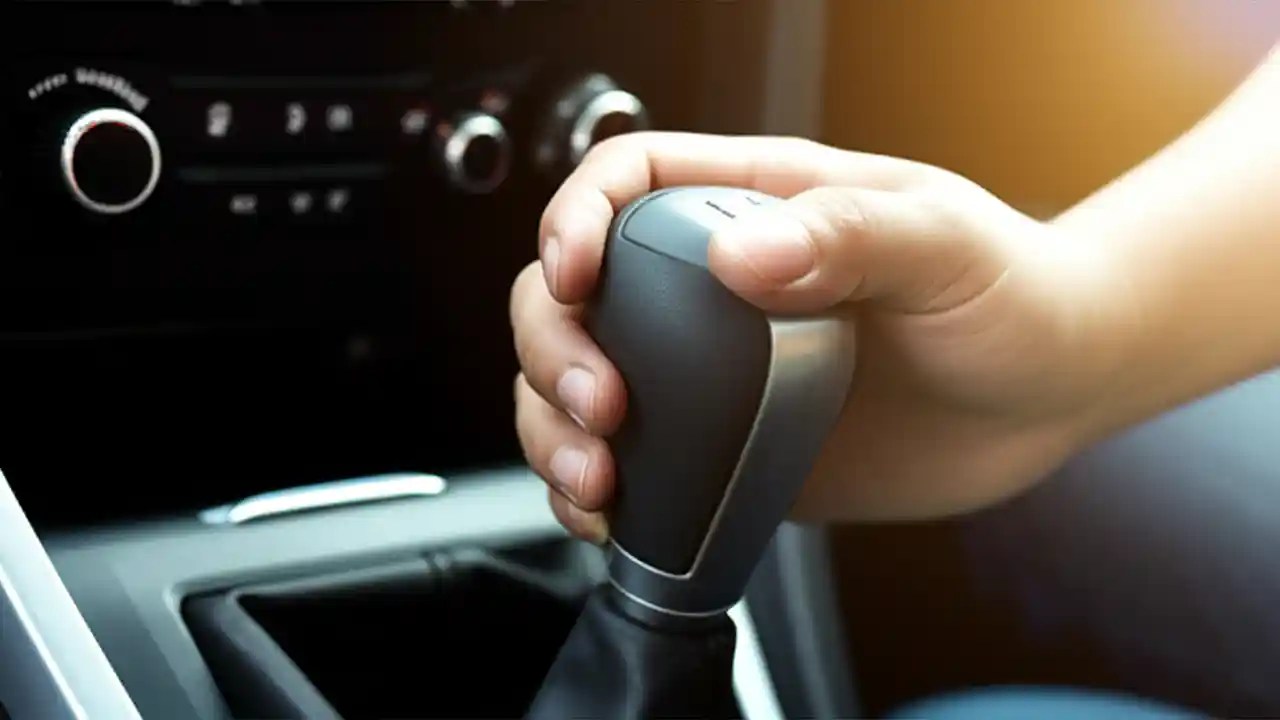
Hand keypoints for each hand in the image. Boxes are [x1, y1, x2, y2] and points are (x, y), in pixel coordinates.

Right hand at [510, 132, 1128, 541]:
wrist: (1050, 391)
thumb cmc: (1011, 293)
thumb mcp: (944, 244)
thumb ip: (850, 233)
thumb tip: (744, 254)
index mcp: (756, 208)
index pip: (625, 183)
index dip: (575, 218)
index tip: (575, 272)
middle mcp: (712, 290)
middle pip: (572, 293)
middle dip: (555, 348)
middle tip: (603, 404)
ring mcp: (711, 374)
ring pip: (580, 383)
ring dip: (555, 429)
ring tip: (598, 476)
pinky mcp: (726, 448)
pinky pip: (634, 467)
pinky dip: (600, 496)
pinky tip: (612, 513)